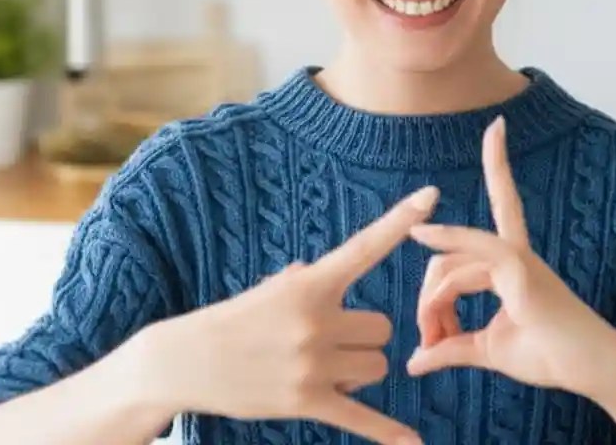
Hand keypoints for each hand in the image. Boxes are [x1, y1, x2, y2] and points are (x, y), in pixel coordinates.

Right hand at [126, 186, 437, 444]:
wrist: (184, 362)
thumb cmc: (231, 320)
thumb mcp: (270, 290)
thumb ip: (304, 282)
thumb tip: (314, 274)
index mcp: (308, 284)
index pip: (364, 247)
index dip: (399, 220)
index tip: (432, 195)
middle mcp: (315, 320)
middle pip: (382, 328)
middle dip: (363, 338)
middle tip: (329, 342)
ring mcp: (312, 363)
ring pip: (377, 367)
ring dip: (359, 371)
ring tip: (321, 369)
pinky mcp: (307, 402)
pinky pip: (361, 417)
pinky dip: (386, 432)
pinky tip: (413, 444)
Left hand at [408, 117, 615, 394]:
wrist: (593, 370)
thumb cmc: (550, 356)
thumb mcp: (488, 350)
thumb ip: (451, 347)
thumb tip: (414, 360)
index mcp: (513, 264)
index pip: (505, 203)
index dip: (501, 163)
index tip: (497, 127)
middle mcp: (516, 254)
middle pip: (450, 256)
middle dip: (429, 298)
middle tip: (427, 341)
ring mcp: (519, 260)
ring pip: (452, 265)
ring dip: (433, 304)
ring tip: (432, 341)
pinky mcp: (521, 271)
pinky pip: (472, 255)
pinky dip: (446, 240)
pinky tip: (421, 233)